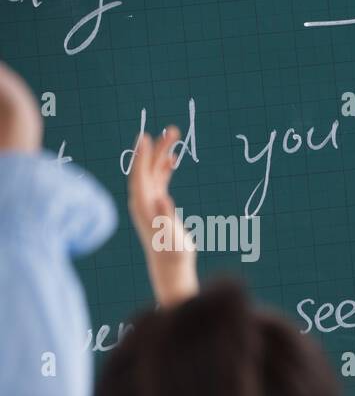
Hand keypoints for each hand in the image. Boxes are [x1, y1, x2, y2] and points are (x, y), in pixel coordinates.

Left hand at [127, 126, 197, 306]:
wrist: (171, 266)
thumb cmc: (172, 252)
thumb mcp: (170, 234)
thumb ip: (166, 215)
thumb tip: (162, 197)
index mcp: (142, 204)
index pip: (139, 174)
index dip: (142, 156)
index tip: (145, 137)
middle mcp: (142, 200)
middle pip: (147, 168)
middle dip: (157, 148)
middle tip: (172, 130)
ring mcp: (149, 201)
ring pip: (154, 171)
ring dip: (163, 154)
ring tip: (174, 136)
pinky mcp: (158, 205)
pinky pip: (159, 180)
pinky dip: (165, 168)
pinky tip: (173, 159)